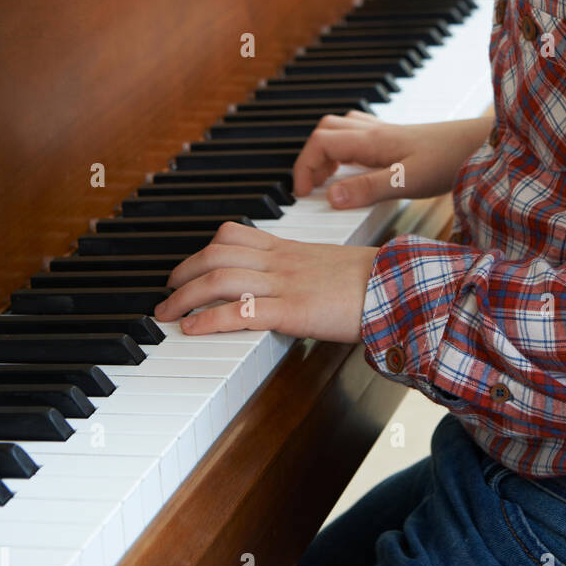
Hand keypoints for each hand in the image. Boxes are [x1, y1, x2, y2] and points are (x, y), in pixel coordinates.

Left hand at [152, 221, 378, 342]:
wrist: (396, 288)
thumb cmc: (370, 282)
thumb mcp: (328, 267)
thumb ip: (303, 270)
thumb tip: (288, 287)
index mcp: (290, 248)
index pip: (234, 236)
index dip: (204, 250)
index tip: (190, 267)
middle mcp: (282, 260)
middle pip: (217, 254)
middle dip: (184, 271)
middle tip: (168, 291)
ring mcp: (286, 283)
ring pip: (221, 279)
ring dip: (185, 296)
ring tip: (168, 314)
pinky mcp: (292, 310)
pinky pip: (241, 311)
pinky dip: (209, 319)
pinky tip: (192, 329)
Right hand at [293, 109, 491, 208]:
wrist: (479, 144)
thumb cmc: (449, 159)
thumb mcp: (407, 181)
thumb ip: (368, 189)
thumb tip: (330, 197)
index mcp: (371, 141)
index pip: (320, 143)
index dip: (304, 167)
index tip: (303, 193)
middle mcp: (374, 132)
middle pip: (326, 132)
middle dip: (311, 157)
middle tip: (312, 187)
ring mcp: (386, 132)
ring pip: (342, 130)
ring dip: (327, 150)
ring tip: (329, 179)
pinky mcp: (398, 138)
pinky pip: (360, 133)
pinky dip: (347, 148)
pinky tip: (359, 167)